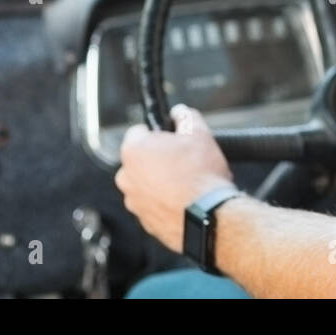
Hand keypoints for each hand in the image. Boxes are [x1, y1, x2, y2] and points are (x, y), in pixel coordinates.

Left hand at [114, 105, 235, 252]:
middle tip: (183, 159)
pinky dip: (165, 201)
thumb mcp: (200, 134)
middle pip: (140, 159)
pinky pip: (153, 204)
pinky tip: (186, 199)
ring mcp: (134, 202)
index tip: (173, 137)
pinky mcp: (145, 222)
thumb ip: (186, 117)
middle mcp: (127, 177)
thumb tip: (181, 112)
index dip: (159, 131)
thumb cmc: (201, 176)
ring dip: (161, 181)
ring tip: (187, 181)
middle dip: (158, 157)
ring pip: (146, 183)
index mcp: (134, 151)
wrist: (209, 217)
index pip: (139, 131)